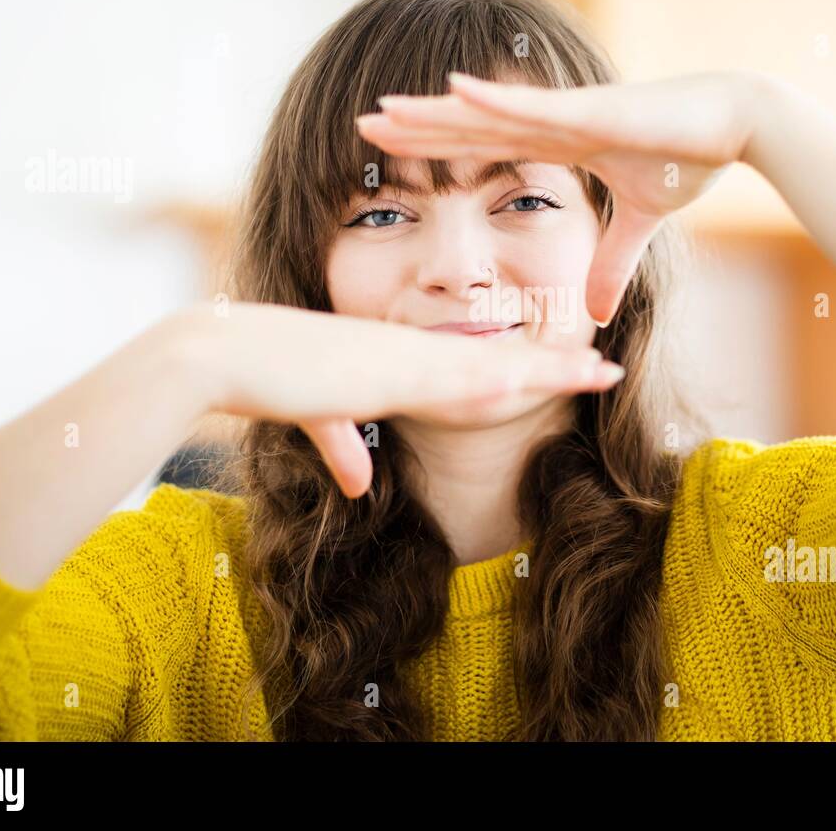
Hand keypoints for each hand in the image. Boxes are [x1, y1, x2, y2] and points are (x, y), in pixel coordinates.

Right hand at [186, 302, 624, 497]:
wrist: (226, 354)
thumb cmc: (268, 376)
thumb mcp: (318, 420)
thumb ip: (344, 447)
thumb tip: (360, 484)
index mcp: (403, 358)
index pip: (481, 361)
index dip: (528, 365)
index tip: (568, 368)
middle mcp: (415, 352)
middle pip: (503, 359)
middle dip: (558, 364)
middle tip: (610, 365)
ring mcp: (406, 358)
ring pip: (495, 364)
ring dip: (550, 369)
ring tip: (601, 370)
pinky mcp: (388, 373)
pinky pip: (455, 379)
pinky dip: (499, 382)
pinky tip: (537, 385)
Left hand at [356, 71, 757, 324]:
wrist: (736, 125)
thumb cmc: (691, 160)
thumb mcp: (640, 226)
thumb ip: (612, 264)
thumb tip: (597, 315)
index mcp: (559, 146)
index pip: (481, 150)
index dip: (437, 149)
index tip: (392, 153)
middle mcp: (552, 125)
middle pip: (469, 128)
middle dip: (416, 129)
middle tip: (362, 125)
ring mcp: (568, 114)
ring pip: (486, 114)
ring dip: (434, 112)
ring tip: (383, 108)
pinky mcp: (593, 111)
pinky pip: (533, 108)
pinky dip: (493, 101)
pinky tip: (451, 89)